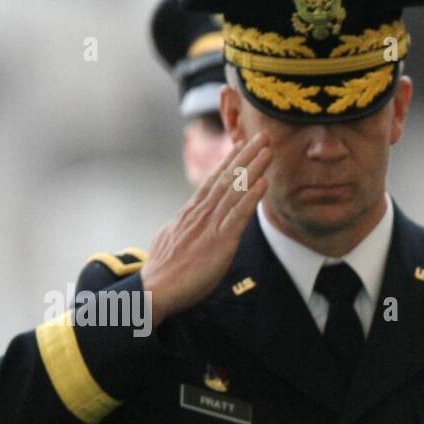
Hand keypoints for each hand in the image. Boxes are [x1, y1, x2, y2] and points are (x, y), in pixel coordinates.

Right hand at [142, 133, 270, 324]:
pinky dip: (252, 197)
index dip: (229, 161)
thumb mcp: (171, 240)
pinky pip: (239, 215)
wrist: (156, 289)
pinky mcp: (220, 242)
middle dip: (245, 154)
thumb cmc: (163, 271)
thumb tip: (184, 222)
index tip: (241, 143)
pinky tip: (264, 182)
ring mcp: (210, 225)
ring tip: (267, 150)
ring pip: (234, 190)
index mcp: (190, 213)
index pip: (212, 181)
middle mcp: (201, 213)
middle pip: (226, 178)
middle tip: (261, 134)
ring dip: (253, 168)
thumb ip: (183, 228)